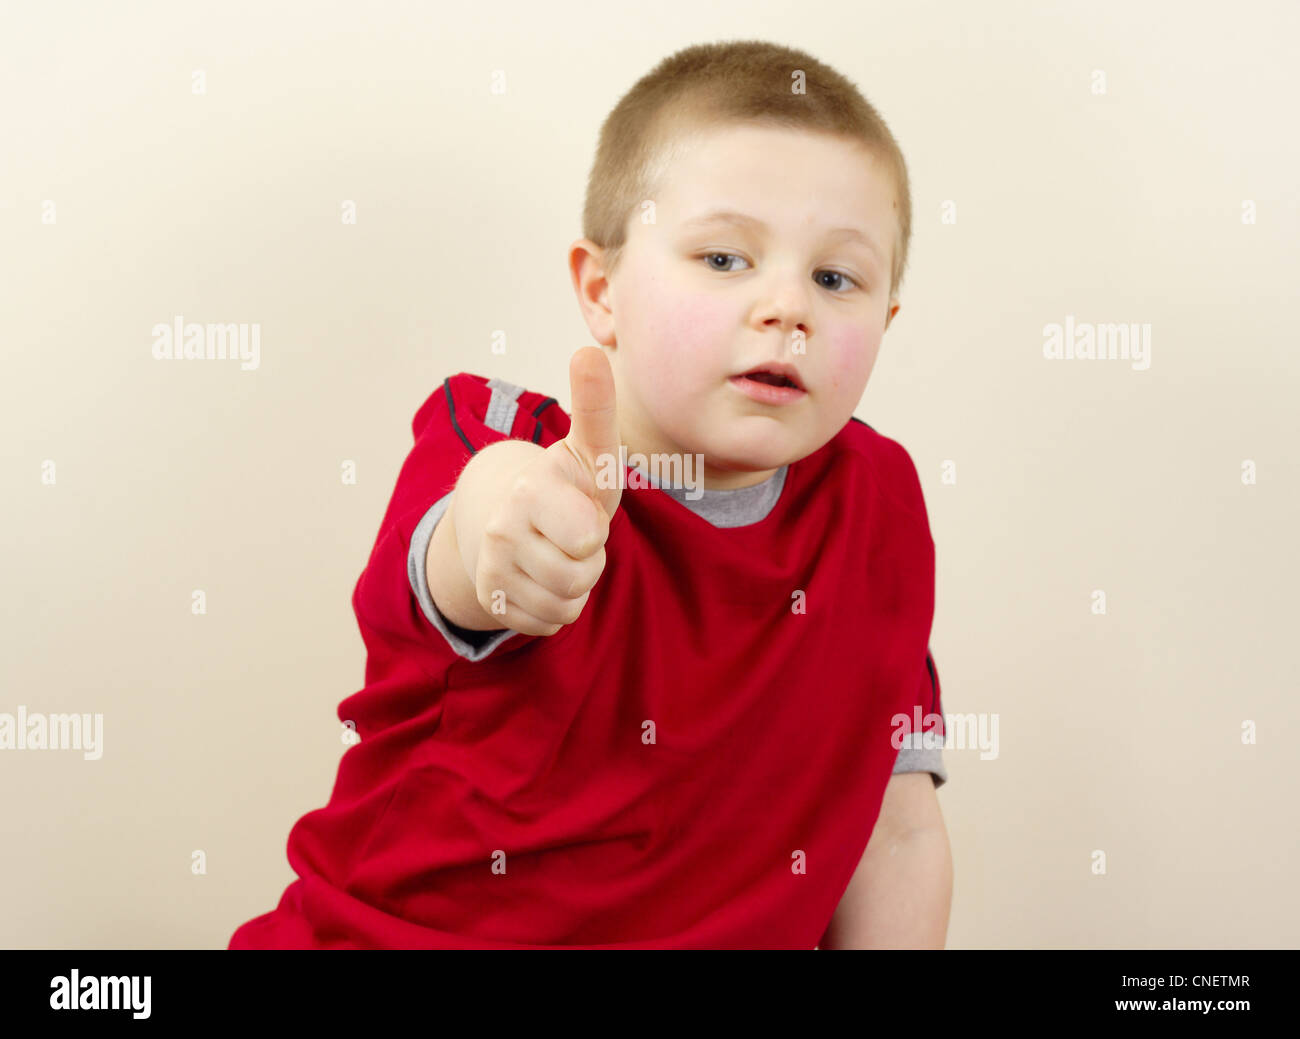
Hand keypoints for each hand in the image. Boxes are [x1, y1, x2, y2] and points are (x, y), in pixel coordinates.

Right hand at [471, 347, 621, 635]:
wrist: (509, 517)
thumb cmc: (566, 485)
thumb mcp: (589, 450)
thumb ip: (594, 407)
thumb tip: (587, 349)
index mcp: (530, 491)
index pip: (587, 538)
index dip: (595, 528)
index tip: (578, 507)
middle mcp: (501, 530)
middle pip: (580, 576)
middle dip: (590, 561)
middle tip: (574, 535)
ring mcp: (492, 568)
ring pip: (567, 603)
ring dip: (576, 585)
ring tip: (560, 553)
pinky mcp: (493, 600)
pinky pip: (551, 622)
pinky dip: (557, 606)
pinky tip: (542, 577)